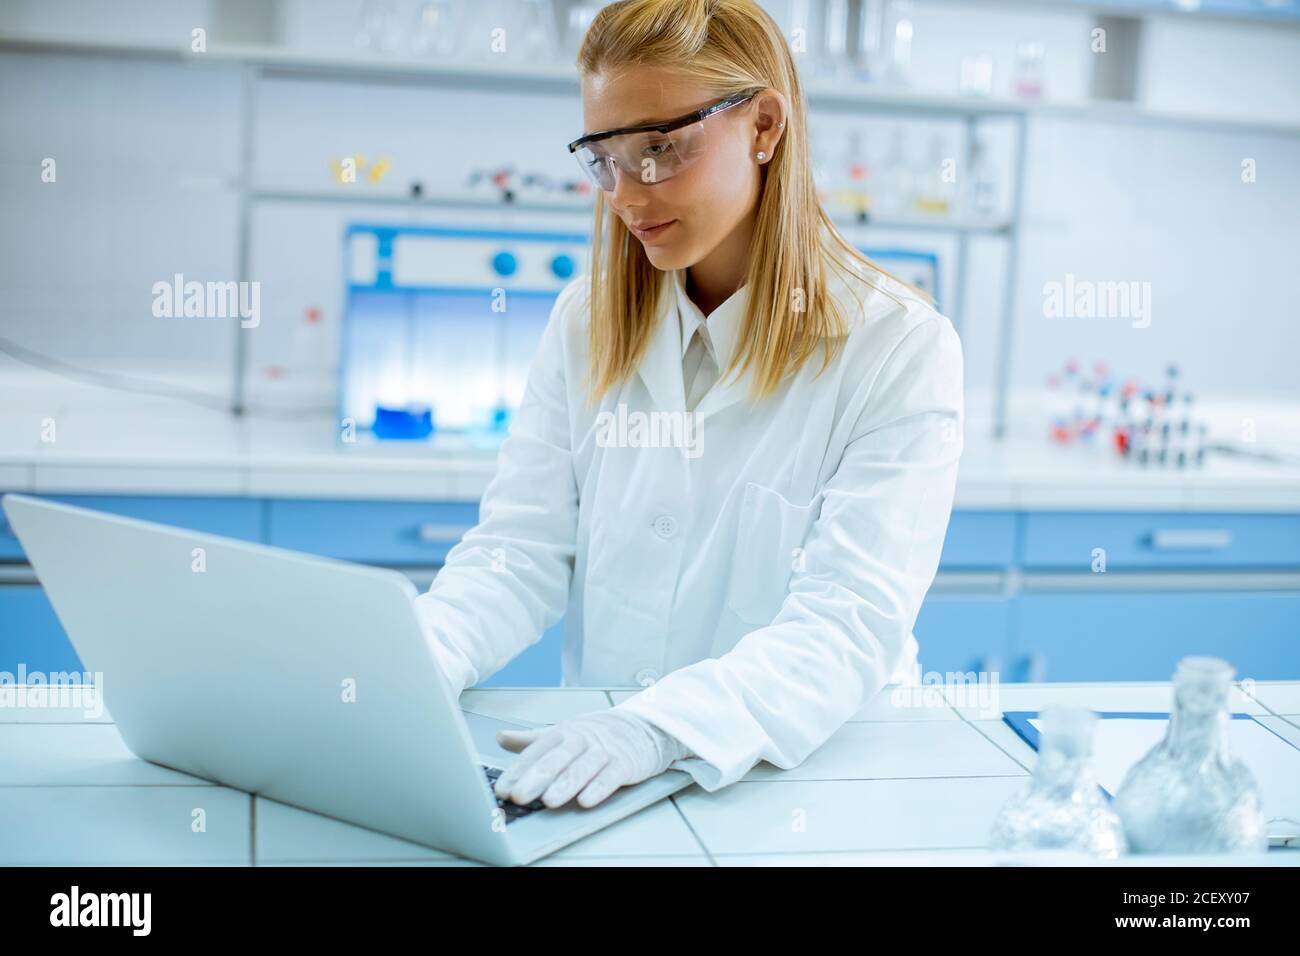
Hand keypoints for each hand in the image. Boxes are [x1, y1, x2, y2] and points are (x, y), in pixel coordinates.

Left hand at [493, 708, 689, 808]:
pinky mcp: (626, 763)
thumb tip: (501, 738)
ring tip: (549, 801)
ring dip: (566, 784)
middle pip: (558, 758)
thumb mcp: (563, 733)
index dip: (518, 770)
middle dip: (537, 778)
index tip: (502, 788)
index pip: (537, 751)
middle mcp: (583, 740)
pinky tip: (586, 800)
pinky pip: (612, 776)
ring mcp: (605, 751)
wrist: (643, 727)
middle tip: (519, 796)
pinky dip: (599, 787)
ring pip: (583, 767)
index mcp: (564, 732)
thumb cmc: (598, 734)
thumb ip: (532, 739)